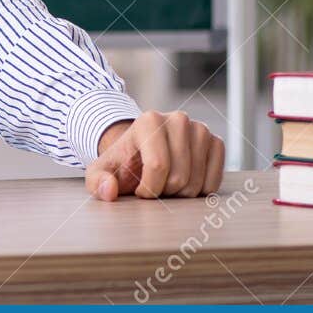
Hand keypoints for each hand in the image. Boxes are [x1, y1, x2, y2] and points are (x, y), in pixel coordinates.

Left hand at [85, 110, 223, 200]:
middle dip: (164, 192)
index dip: (148, 189)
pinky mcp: (216, 142)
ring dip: (181, 193)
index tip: (138, 189)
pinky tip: (185, 181)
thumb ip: (97, 182)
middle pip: (179, 177)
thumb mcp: (101, 172)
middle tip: (153, 185)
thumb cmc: (123, 164)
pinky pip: (214, 181)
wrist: (142, 154)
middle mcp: (178, 119)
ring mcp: (200, 129)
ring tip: (167, 182)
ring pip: (196, 182)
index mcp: (149, 120)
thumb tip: (108, 190)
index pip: (157, 166)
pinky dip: (200, 190)